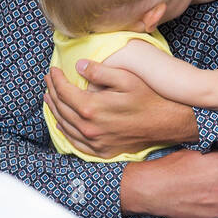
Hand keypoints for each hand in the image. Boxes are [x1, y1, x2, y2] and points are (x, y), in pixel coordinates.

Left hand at [45, 61, 199, 157]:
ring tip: (50, 98)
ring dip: (54, 110)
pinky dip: (64, 131)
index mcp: (91, 108)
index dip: (56, 78)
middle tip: (48, 81)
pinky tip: (62, 123)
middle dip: (52, 92)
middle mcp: (88, 128)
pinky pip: (75, 143)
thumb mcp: (127, 79)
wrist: (168, 124)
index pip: (64, 91)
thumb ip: (100, 71)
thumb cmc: (149, 99)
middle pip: (61, 108)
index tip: (53, 70)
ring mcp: (94, 142)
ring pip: (64, 125)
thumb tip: (79, 65)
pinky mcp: (101, 151)